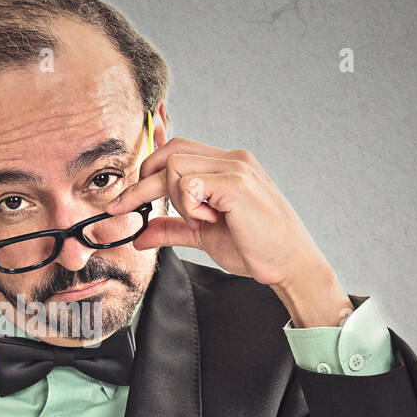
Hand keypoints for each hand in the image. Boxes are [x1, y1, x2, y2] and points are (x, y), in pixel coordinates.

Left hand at [106, 136, 333, 290]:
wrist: (290, 265)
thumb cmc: (256, 248)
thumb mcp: (204, 236)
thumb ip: (173, 229)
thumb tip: (139, 236)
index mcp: (225, 166)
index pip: (176, 150)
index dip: (148, 167)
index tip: (125, 196)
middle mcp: (232, 160)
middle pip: (169, 153)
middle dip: (142, 184)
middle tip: (128, 209)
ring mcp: (236, 168)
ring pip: (174, 166)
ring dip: (173, 198)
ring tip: (199, 219)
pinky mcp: (236, 184)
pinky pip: (189, 182)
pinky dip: (187, 203)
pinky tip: (209, 218)